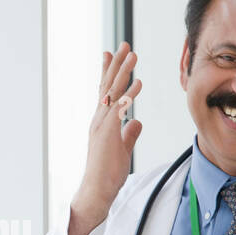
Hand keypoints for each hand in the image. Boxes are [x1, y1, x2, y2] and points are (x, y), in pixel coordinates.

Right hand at [68, 42, 143, 234]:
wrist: (97, 190)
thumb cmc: (107, 173)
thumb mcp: (122, 148)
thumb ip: (129, 134)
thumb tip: (137, 122)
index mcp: (101, 121)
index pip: (104, 91)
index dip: (108, 72)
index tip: (111, 53)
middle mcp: (98, 119)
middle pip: (107, 85)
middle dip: (116, 64)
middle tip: (124, 44)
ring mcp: (102, 125)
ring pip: (112, 92)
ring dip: (123, 72)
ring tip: (132, 54)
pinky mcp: (108, 134)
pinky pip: (120, 110)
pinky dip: (129, 95)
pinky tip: (138, 83)